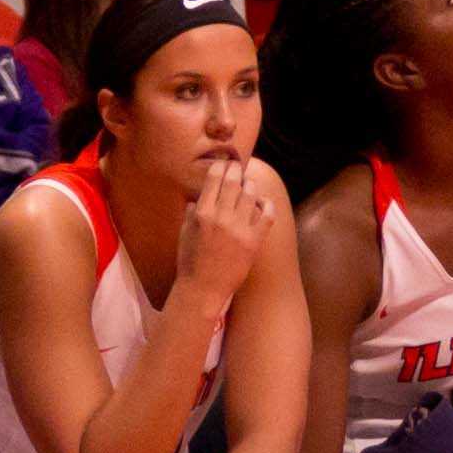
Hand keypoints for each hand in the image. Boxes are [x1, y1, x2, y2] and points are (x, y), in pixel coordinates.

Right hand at [175, 152, 271, 303]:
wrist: (203, 289)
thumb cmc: (190, 261)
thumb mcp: (185, 231)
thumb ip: (192, 210)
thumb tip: (200, 193)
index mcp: (202, 213)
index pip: (215, 179)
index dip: (221, 166)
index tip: (224, 163)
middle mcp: (222, 218)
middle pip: (234, 182)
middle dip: (236, 171)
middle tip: (237, 167)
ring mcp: (240, 229)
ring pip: (251, 194)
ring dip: (250, 186)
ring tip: (248, 185)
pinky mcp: (254, 241)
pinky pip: (267, 214)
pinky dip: (267, 205)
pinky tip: (262, 203)